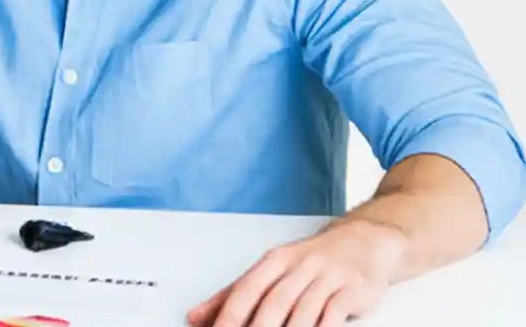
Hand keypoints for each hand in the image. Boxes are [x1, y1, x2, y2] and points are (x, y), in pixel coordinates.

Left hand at [187, 219, 407, 326]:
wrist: (365, 242)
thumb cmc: (311, 260)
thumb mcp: (272, 270)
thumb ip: (234, 294)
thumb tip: (195, 317)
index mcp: (274, 260)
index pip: (246, 289)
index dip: (229, 314)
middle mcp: (300, 266)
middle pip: (274, 302)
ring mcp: (328, 277)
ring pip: (303, 311)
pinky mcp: (353, 290)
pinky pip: (334, 315)